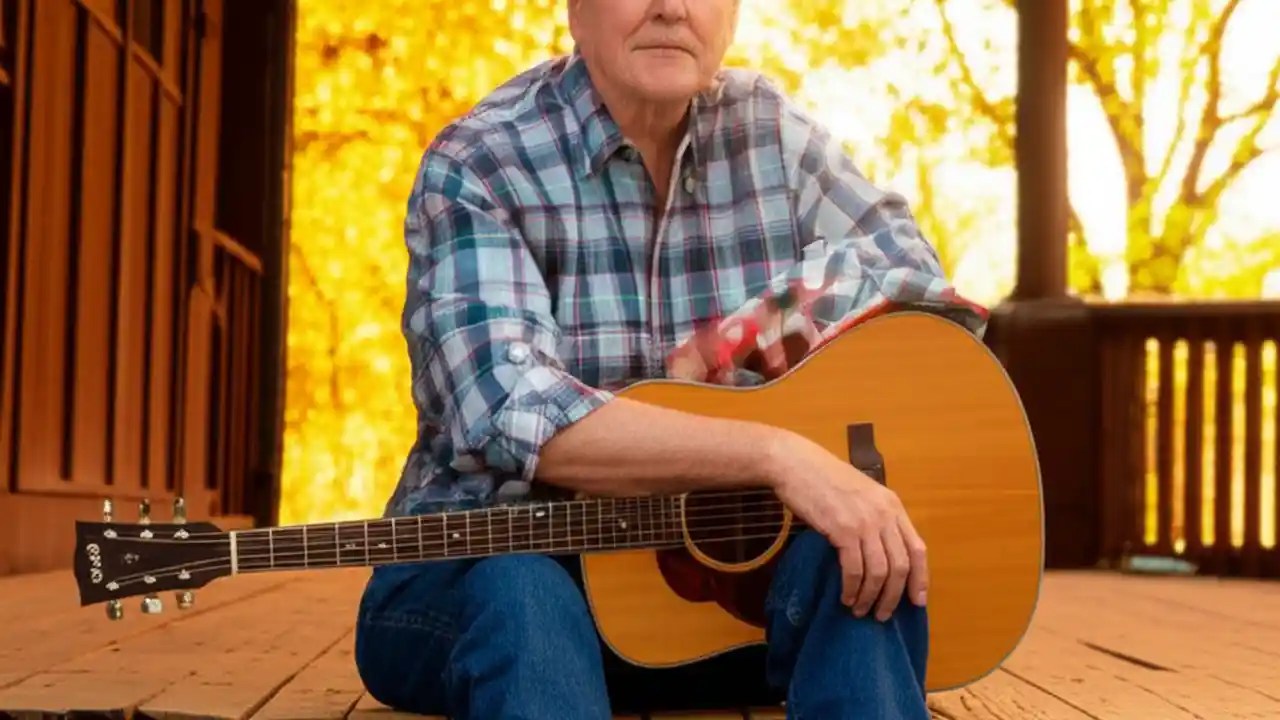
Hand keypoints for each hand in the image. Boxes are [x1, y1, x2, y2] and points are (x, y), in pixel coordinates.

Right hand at [765, 431, 927, 621]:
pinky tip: (845, 598)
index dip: (920, 579)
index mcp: (892, 505)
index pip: (917, 549)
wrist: (795, 464)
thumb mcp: (860, 493)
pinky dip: (852, 589)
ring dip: (871, 597)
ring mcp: (865, 522)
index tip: (917, 601)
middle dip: (894, 596)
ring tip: (860, 610)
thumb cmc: (823, 478)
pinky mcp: (843, 530)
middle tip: (882, 614)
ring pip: (880, 572)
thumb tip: (879, 553)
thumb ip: (874, 517)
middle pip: (901, 566)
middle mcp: (884, 515)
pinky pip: (854, 569)